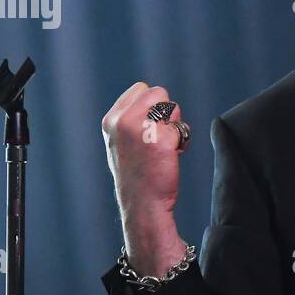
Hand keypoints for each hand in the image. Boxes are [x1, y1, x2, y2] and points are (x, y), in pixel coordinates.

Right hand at [101, 82, 186, 222]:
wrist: (142, 204)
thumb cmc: (136, 175)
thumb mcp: (120, 142)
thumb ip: (131, 119)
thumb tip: (157, 100)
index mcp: (112, 120)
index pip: (140, 89)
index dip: (151, 106)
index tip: (147, 129)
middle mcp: (123, 121)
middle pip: (158, 93)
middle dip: (165, 112)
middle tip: (158, 139)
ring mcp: (142, 129)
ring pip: (172, 106)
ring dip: (174, 125)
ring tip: (163, 148)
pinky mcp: (162, 140)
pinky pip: (182, 128)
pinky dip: (182, 141)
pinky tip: (171, 156)